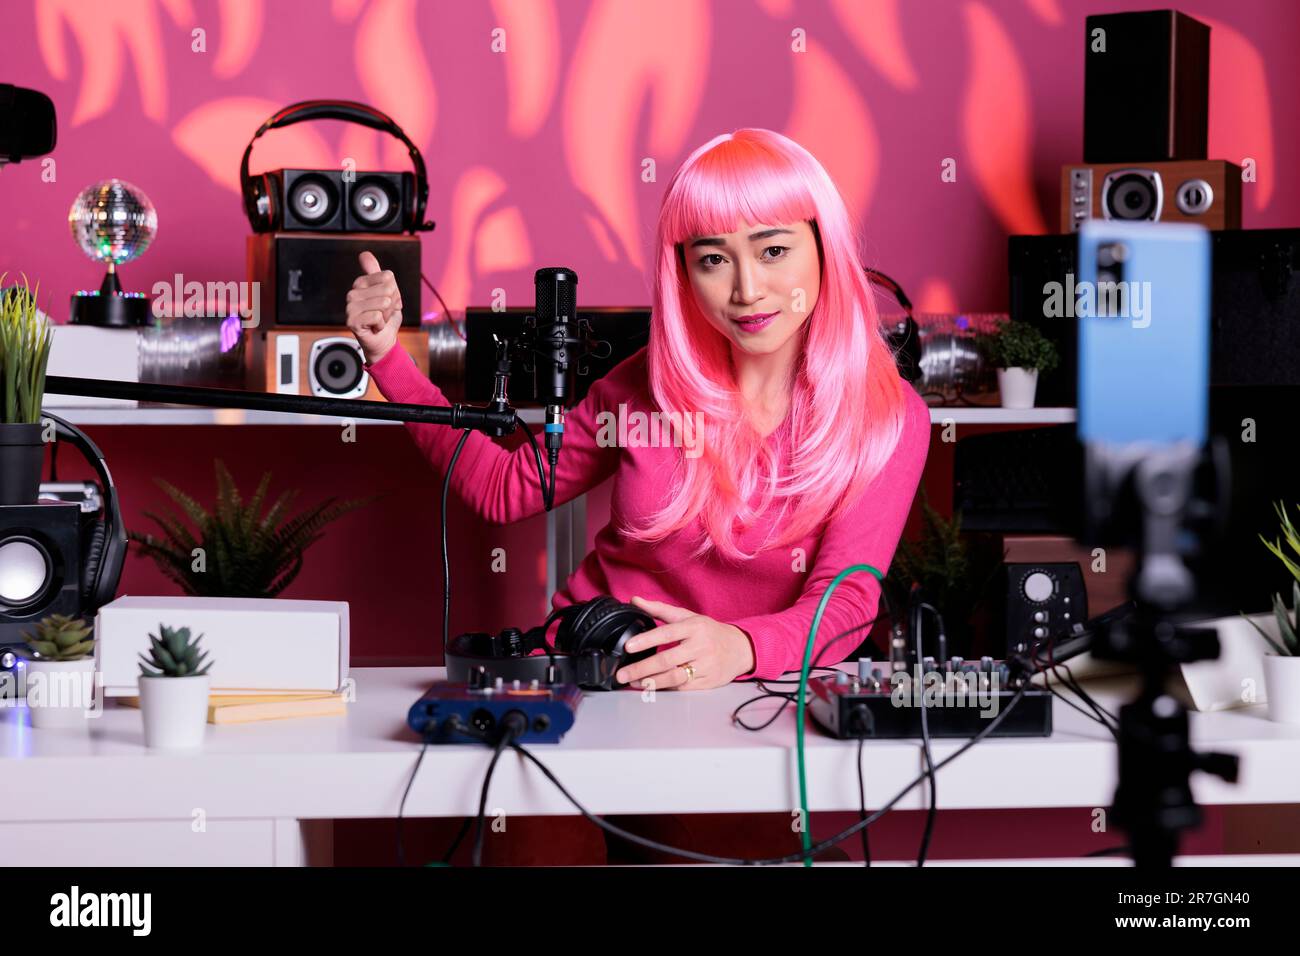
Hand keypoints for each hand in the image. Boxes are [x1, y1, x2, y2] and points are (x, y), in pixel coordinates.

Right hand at [346, 250, 403, 364]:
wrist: (382, 342)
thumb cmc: (385, 318)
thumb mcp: (387, 293)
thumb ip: (378, 273)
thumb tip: (364, 254)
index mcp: (361, 283)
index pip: (388, 277)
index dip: (394, 292)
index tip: (387, 302)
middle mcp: (352, 293)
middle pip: (388, 289)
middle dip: (392, 304)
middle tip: (384, 313)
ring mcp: (350, 307)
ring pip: (383, 303)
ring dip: (387, 315)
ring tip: (379, 320)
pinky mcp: (351, 321)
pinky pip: (377, 316)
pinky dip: (381, 325)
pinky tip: (374, 327)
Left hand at [615, 596, 755, 690]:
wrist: (740, 648)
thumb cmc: (709, 631)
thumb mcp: (688, 616)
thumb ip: (660, 609)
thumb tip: (635, 600)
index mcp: (695, 627)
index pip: (667, 633)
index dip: (647, 640)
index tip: (628, 647)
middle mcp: (701, 647)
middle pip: (667, 660)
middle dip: (641, 669)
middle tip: (622, 674)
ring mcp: (705, 666)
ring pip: (674, 678)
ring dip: (651, 682)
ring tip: (634, 682)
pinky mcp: (708, 682)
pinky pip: (682, 688)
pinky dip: (665, 688)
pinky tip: (652, 686)